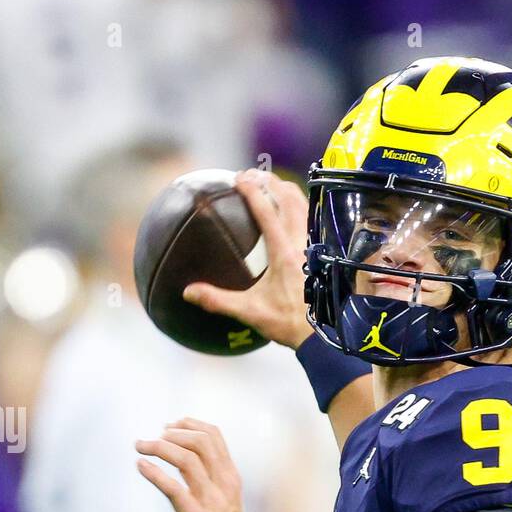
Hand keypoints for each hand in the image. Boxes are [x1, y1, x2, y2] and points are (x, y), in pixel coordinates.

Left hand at [136, 417, 255, 511]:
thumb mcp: (223, 500)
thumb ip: (210, 479)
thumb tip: (184, 457)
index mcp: (230, 477)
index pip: (214, 436)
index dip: (189, 424)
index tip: (169, 427)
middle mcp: (223, 485)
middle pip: (200, 441)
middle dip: (172, 433)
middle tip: (153, 437)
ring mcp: (210, 501)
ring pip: (186, 459)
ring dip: (159, 447)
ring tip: (141, 446)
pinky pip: (172, 487)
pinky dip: (154, 472)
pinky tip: (140, 466)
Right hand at [182, 170, 312, 350]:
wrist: (323, 336)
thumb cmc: (289, 324)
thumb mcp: (250, 312)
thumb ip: (218, 300)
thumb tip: (188, 292)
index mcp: (284, 253)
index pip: (267, 212)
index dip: (252, 191)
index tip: (238, 177)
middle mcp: (302, 243)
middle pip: (289, 199)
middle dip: (270, 182)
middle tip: (252, 175)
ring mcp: (316, 246)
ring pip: (305, 206)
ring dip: (287, 190)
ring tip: (271, 184)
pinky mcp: (323, 252)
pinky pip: (314, 220)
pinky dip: (302, 206)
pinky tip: (294, 209)